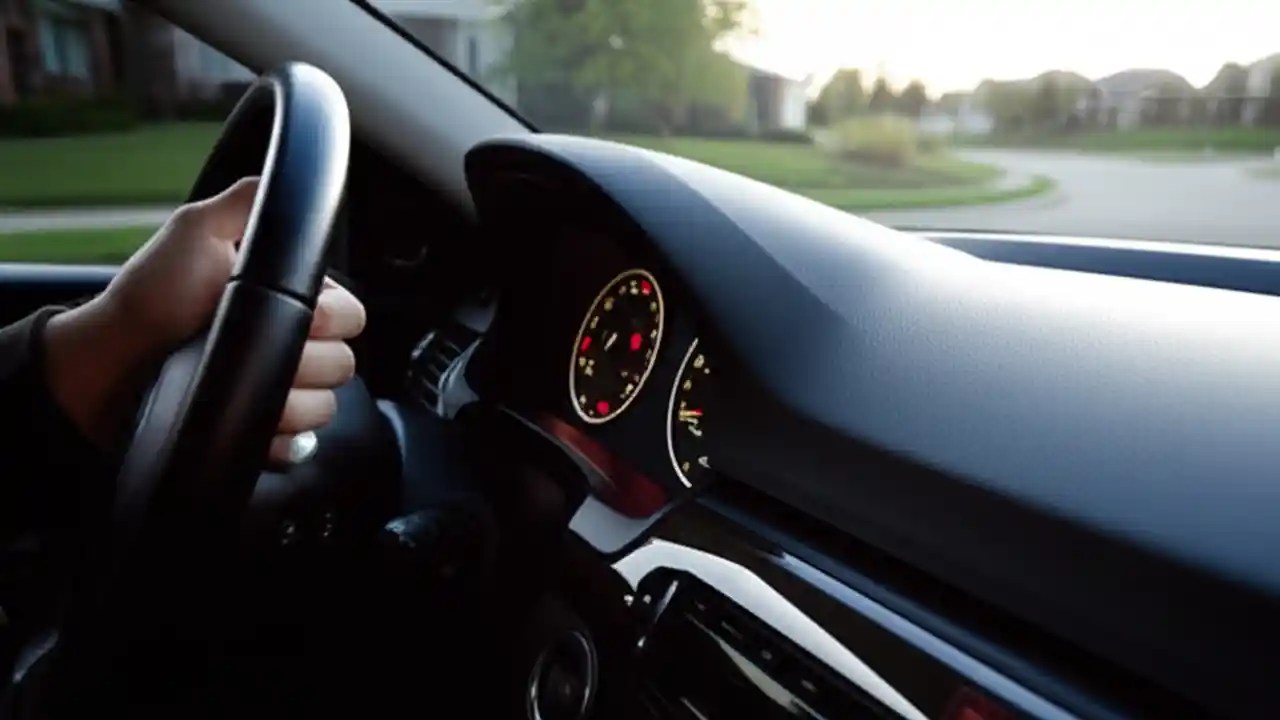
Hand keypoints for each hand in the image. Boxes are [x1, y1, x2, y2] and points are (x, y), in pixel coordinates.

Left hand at [43, 177, 365, 464]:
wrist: (110, 364)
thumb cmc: (151, 295)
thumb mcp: (197, 230)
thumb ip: (250, 201)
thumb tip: (291, 175)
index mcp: (290, 299)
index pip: (352, 315)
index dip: (331, 319)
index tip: (297, 315)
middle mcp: (290, 346)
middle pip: (344, 365)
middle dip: (306, 361)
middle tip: (256, 347)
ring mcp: (277, 392)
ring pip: (324, 408)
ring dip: (289, 402)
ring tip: (241, 385)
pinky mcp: (260, 434)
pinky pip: (298, 447)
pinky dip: (279, 441)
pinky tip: (252, 425)